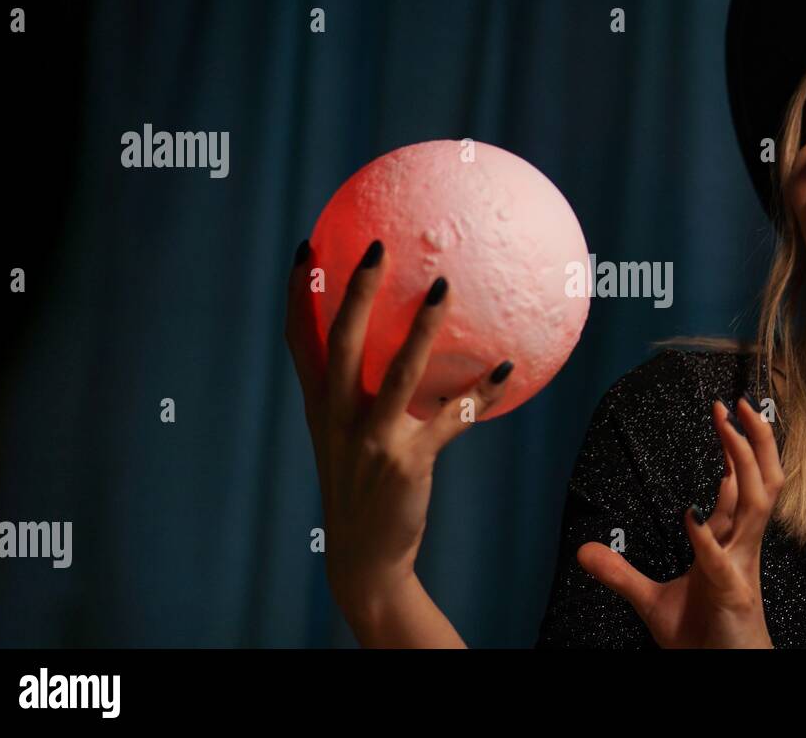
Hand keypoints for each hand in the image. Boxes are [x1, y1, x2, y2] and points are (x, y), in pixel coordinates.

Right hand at [284, 239, 513, 635]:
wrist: (363, 559)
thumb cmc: (361, 488)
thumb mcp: (343, 439)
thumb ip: (356, 395)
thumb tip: (394, 347)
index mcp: (318, 406)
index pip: (299, 340)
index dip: (301, 293)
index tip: (308, 248)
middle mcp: (337, 417)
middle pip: (343, 342)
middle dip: (356, 292)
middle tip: (377, 247)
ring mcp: (370, 439)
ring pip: (398, 372)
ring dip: (422, 328)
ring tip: (444, 287)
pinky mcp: (407, 462)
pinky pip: (451, 418)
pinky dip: (480, 392)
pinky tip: (506, 369)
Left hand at [577, 397, 781, 648]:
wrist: (725, 673)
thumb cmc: (702, 638)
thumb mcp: (651, 602)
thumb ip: (621, 575)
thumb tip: (584, 551)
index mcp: (732, 544)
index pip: (744, 485)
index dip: (739, 448)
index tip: (725, 413)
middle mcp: (742, 549)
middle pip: (765, 482)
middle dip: (756, 440)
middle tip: (734, 402)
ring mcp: (740, 569)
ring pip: (759, 505)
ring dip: (745, 464)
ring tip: (728, 430)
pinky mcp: (731, 596)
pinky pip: (721, 560)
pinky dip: (704, 537)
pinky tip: (687, 516)